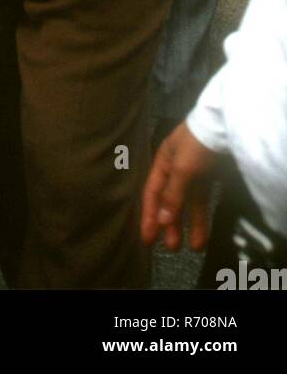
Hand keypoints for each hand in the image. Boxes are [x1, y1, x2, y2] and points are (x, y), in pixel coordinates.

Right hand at [141, 122, 220, 251]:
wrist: (225, 125)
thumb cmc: (197, 144)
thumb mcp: (182, 168)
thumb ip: (173, 194)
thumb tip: (162, 221)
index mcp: (163, 162)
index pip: (153, 193)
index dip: (149, 216)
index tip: (148, 239)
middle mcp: (175, 168)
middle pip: (169, 200)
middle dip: (169, 224)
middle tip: (170, 248)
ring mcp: (193, 173)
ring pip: (187, 203)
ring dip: (187, 224)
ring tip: (191, 248)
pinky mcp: (208, 177)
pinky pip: (201, 201)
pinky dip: (201, 217)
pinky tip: (202, 233)